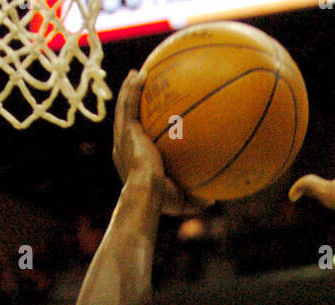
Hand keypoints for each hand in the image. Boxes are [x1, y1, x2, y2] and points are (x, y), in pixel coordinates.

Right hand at [113, 72, 204, 216]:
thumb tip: (213, 200)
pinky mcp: (126, 130)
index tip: (147, 121)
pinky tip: (139, 74)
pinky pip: (129, 104)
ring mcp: (122, 137)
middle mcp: (123, 147)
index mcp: (131, 160)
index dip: (138, 129)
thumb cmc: (160, 201)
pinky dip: (133, 89)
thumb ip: (194, 197)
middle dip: (130, 103)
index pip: (134, 141)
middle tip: (138, 90)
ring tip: (135, 74)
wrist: (145, 193)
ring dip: (128, 89)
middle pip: (126, 120)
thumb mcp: (181, 201)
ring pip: (123, 108)